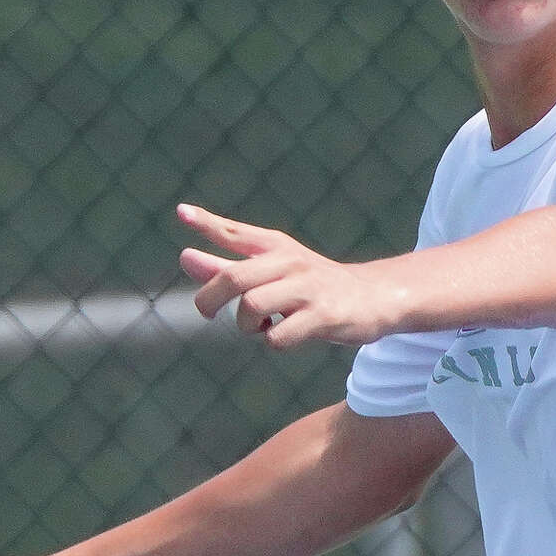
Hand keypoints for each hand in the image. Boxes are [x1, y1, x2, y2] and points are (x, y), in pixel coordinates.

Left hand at [177, 204, 397, 349]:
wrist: (373, 297)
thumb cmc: (311, 285)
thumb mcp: (273, 271)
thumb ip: (228, 266)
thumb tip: (184, 257)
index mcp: (276, 247)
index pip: (236, 232)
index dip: (207, 223)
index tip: (181, 213)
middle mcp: (291, 262)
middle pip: (234, 278)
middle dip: (209, 299)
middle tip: (208, 313)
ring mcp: (308, 289)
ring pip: (252, 307)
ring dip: (246, 325)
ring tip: (261, 325)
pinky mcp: (324, 316)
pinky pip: (277, 337)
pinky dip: (272, 342)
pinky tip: (284, 335)